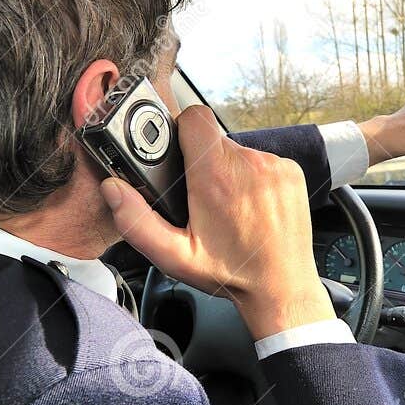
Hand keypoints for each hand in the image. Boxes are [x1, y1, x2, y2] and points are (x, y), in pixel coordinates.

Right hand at [101, 105, 332, 340]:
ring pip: (238, 152)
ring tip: (229, 207)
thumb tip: (113, 187)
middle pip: (214, 139)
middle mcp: (249, 164)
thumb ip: (136, 221)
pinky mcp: (291, 172)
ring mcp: (274, 166)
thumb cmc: (230, 273)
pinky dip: (253, 179)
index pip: (194, 117)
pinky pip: (262, 162)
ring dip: (229, 172)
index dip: (182, 129)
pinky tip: (251, 207)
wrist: (281, 287)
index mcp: (216, 177)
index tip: (180, 152)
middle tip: (202, 198)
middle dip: (203, 162)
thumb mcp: (174, 257)